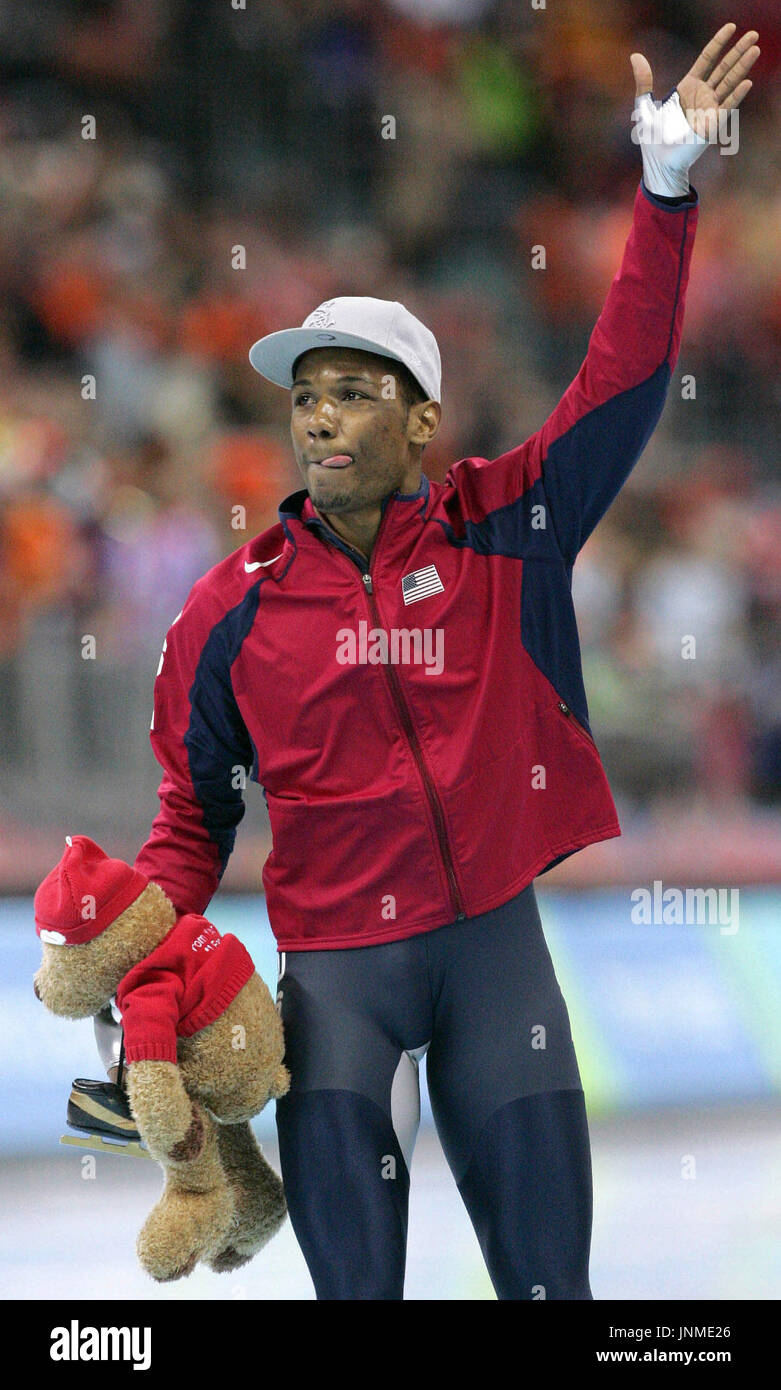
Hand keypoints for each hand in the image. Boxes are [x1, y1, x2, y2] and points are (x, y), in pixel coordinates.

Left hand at [631, 23, 759, 138]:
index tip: (731, 27)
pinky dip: (736, 96)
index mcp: (688, 87)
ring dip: (743, 67)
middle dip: (738, 51)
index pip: (708, 59)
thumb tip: (635, 56)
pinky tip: (746, 83)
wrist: (658, 163)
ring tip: (756, 49)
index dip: (719, 42)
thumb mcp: (643, 105)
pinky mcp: (712, 125)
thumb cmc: (652, 138)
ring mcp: (709, 109)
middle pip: (724, 67)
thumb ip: (643, 81)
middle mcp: (702, 96)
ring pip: (729, 83)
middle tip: (754, 33)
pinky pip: (727, 107)